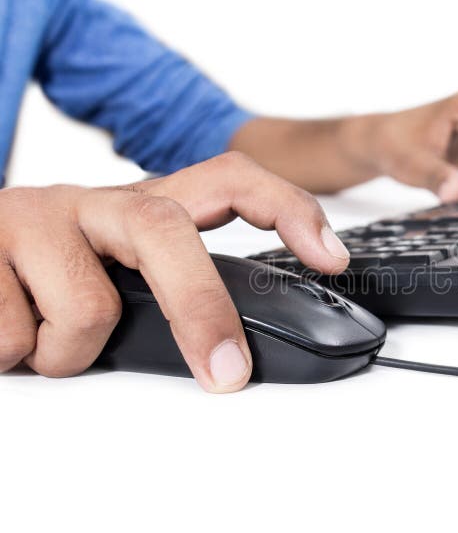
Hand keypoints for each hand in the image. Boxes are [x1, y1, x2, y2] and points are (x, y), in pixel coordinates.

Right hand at [0, 152, 349, 391]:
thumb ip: (171, 294)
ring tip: (51, 339)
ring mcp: (38, 218)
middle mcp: (97, 202)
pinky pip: (16, 335)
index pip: (230, 180)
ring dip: (73, 351)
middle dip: (200, 308)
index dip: (287, 208)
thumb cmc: (48, 273)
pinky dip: (17, 355)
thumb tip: (233, 360)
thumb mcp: (120, 276)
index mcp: (144, 208)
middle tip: (225, 373)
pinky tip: (11, 334)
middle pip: (165, 229)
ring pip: (88, 308)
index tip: (329, 257)